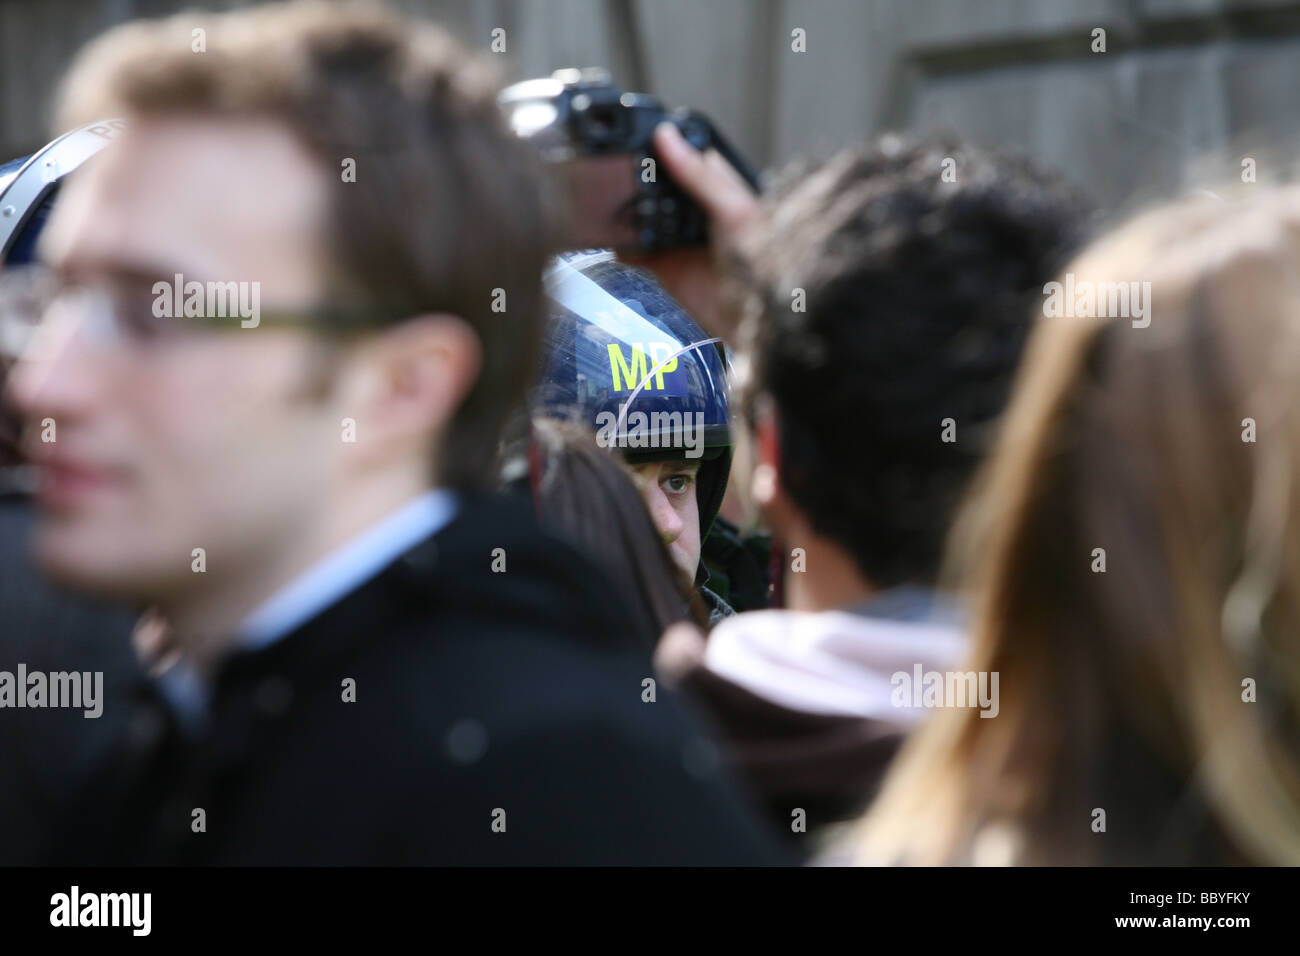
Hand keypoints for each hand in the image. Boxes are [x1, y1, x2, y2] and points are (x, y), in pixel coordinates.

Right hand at [621, 122, 759, 343]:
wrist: (755, 315)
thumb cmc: (762, 259)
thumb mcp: (732, 208)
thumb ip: (698, 175)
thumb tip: (668, 138)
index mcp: (717, 187)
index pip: (684, 156)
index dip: (662, 147)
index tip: (635, 136)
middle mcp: (696, 209)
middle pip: (658, 186)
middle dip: (637, 181)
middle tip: (616, 172)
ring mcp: (679, 237)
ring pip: (644, 217)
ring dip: (627, 213)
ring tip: (611, 204)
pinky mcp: (665, 264)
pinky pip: (636, 250)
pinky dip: (624, 246)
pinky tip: (617, 241)